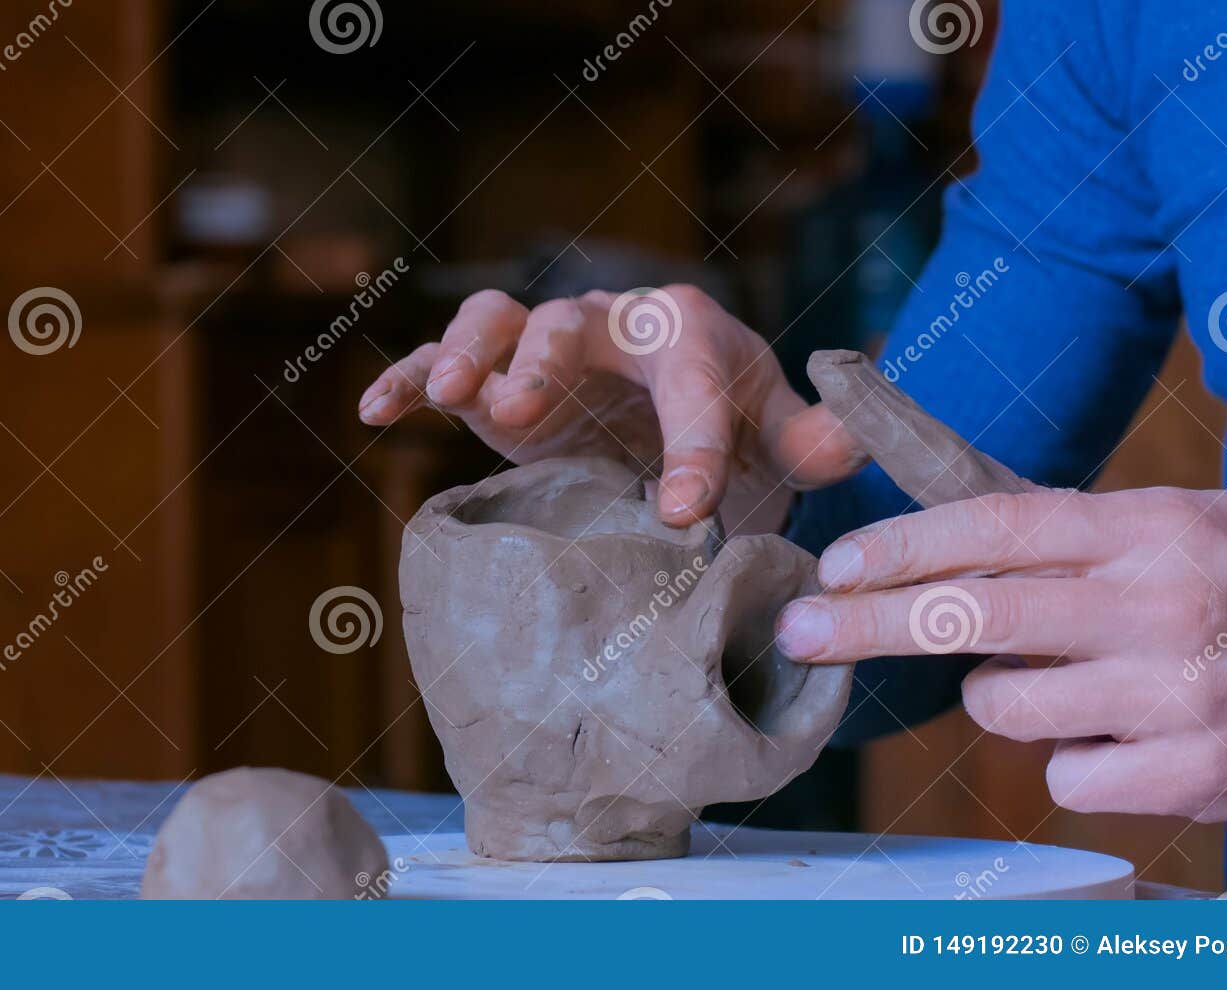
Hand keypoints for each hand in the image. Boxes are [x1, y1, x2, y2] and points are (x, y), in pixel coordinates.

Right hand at [358, 286, 862, 528]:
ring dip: (470, 352)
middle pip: (566, 324)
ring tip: (452, 395)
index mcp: (686, 335)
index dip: (690, 450)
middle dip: (544, 361)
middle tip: (523, 409)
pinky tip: (375, 410)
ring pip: (496, 320)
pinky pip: (441, 360)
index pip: (689, 391)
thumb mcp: (782, 434)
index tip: (683, 512)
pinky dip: (408, 376)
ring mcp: (541, 349)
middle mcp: (605, 326)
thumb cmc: (733, 418)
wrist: (671, 412)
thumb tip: (851, 445)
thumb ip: (818, 440)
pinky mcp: (492, 380)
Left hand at [776, 487, 1226, 822]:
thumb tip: (933, 548)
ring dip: (1002, 697)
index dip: (903, 547)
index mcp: (1149, 529)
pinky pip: (1063, 776)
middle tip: (799, 632)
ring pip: (1005, 706)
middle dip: (866, 624)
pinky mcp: (1188, 776)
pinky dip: (1072, 759)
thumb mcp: (1175, 524)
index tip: (835, 566)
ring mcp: (1173, 697)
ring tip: (1067, 679)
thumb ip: (1065, 535)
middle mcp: (1157, 606)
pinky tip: (1125, 734)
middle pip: (974, 616)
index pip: (996, 527)